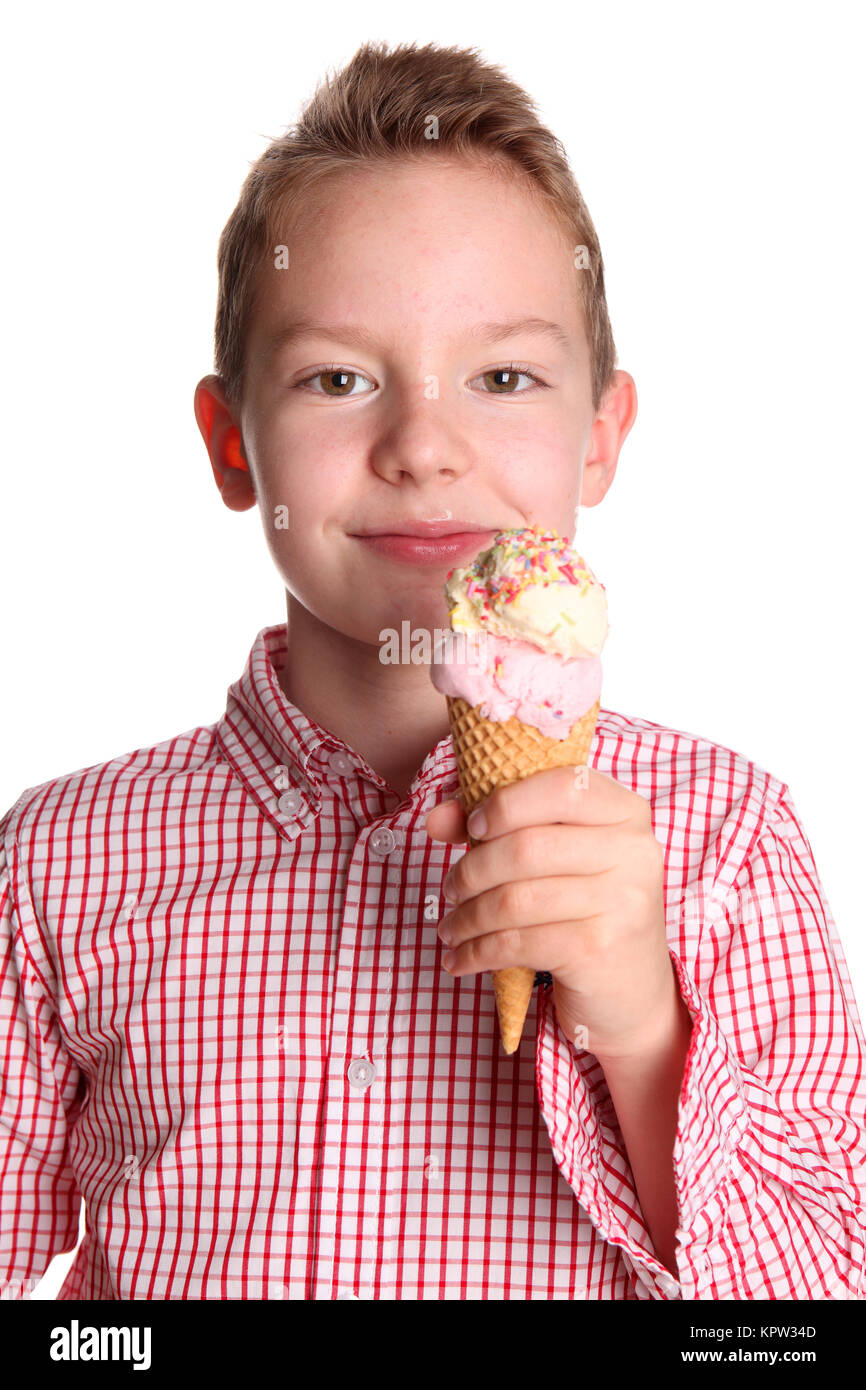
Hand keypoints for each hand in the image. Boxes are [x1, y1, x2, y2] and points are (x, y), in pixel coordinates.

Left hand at [425, 766, 678, 1061]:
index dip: (508, 802)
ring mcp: (622, 901)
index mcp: (626, 812)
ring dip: (468, 917)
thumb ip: (499, 825)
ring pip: (515, 899)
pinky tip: (460, 959)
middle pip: (527, 847)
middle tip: (451, 889)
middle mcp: (634, 851)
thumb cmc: (585, 909)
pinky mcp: (599, 949)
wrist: (632, 990)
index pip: (563, 786)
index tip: (475, 827)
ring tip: (450, 928)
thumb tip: (436, 818)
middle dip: (473, 871)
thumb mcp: (556, 858)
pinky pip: (518, 943)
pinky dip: (477, 952)